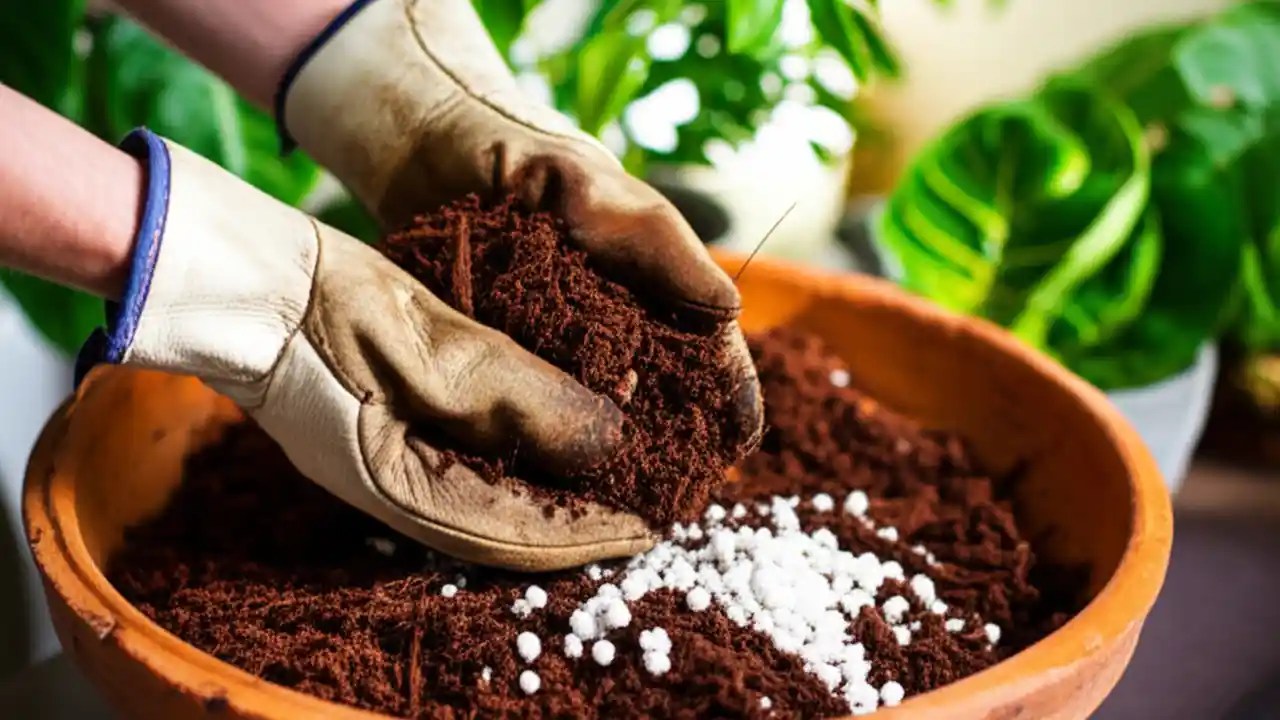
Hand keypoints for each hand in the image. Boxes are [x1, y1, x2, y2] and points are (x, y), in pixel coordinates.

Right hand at [82, 130, 653, 570]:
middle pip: (513, 524)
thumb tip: (611, 439)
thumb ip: (520, 395)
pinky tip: (569, 424)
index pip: (515, 537)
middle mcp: (402, 492)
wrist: (250, 279)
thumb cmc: (324, 306)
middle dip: (586, 512)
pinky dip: (529, 450)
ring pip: (501, 492)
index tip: (656, 524)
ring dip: (563, 480)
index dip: (592, 533)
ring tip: (628, 460)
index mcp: (400, 492)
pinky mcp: (400, 428)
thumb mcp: (430, 346)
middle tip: (655, 494)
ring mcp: (396, 462)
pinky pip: (479, 459)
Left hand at [279, 0, 762, 442]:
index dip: (731, 394)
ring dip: (612, 450)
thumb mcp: (597, 190)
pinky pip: (531, 407)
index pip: (708, 346)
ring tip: (621, 497)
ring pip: (598, 411)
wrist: (429, 151)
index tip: (740, 443)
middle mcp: (612, 324)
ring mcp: (557, 348)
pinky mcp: (502, 360)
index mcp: (650, 285)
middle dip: (676, 438)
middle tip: (678, 490)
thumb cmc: (525, 157)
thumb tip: (731, 310)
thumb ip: (661, 246)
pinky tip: (548, 474)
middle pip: (660, 392)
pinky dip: (546, 438)